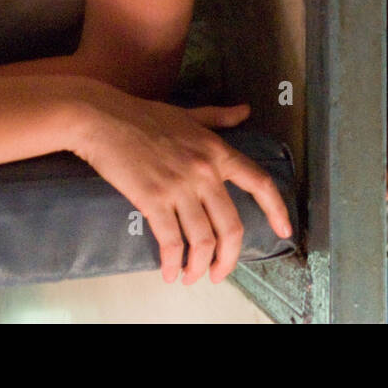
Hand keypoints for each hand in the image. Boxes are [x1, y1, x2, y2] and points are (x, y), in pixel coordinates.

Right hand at [71, 86, 292, 284]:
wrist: (103, 118)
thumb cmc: (143, 116)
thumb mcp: (189, 114)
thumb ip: (219, 117)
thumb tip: (245, 110)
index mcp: (216, 151)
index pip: (259, 182)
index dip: (276, 210)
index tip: (284, 230)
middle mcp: (204, 170)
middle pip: (232, 226)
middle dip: (229, 258)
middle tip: (221, 273)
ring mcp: (179, 186)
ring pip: (203, 239)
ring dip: (200, 266)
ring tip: (192, 276)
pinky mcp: (152, 199)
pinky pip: (171, 241)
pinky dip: (172, 262)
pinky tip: (169, 272)